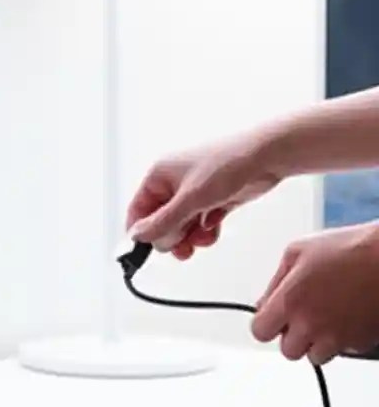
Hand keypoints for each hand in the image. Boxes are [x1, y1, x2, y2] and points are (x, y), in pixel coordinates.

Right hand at [126, 134, 281, 258]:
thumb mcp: (190, 199)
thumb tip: (137, 237)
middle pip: (160, 220)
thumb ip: (162, 222)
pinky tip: (214, 227)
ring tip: (203, 240)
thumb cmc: (228, 164)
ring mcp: (195, 191)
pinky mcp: (215, 198)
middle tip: (183, 249)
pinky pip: (201, 222)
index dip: (142, 231)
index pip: (138, 209)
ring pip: (182, 224)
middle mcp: (174, 183)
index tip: (147, 251)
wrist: (269, 155)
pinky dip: (206, 230)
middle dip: (172, 237)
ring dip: (190, 237)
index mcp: (159, 175)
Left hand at [251, 223, 378, 364]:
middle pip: (288, 350)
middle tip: (305, 316)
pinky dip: (344, 339)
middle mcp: (311, 324)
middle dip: (294, 335)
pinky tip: (349, 316)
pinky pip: (345, 350)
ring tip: (329, 317)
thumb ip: (275, 282)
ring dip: (319, 341)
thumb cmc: (351, 248)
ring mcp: (337, 337)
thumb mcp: (298, 251)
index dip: (267, 323)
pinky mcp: (361, 343)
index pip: (260, 332)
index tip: (275, 317)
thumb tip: (263, 303)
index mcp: (289, 301)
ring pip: (316, 356)